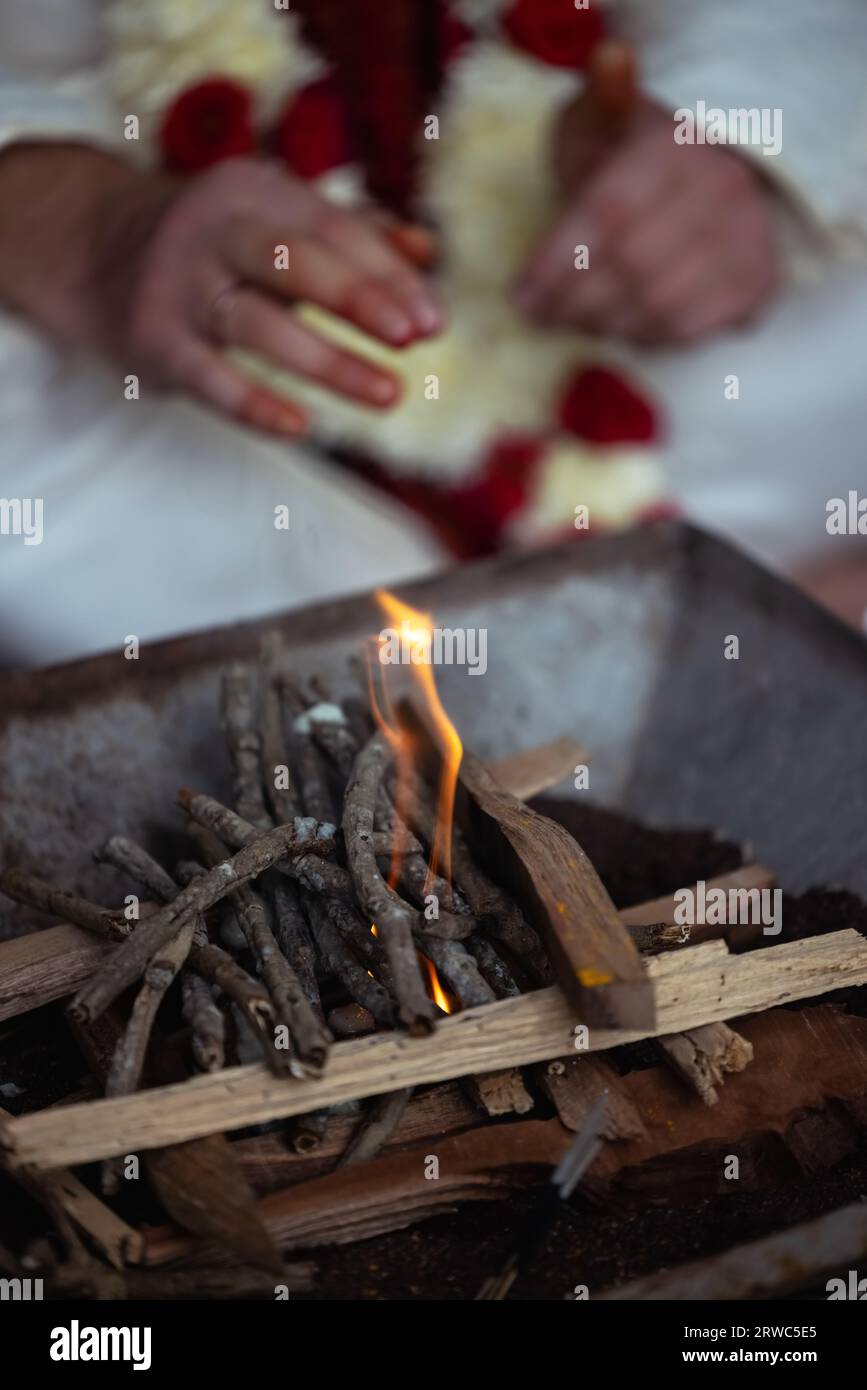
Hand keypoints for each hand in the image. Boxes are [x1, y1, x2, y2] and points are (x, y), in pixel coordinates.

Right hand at [86, 157, 442, 434]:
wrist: (94, 250)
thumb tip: (427, 250)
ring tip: (389, 395)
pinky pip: (209, 379)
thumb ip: (354, 231)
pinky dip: (254, 405)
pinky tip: (302, 428)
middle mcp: (215, 231)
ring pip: (258, 325)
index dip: (388, 274)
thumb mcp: (277, 216)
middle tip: (413, 339)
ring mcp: (180, 287)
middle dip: (358, 298)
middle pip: (294, 261)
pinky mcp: (155, 340)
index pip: (334, 228)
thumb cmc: (217, 241)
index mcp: (255, 191)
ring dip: (328, 362)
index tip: (433, 322)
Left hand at [515, 75, 778, 345]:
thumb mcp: (609, 119)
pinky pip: (692, 328)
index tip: (521, 296)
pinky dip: (648, 337)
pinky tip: (621, 326)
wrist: (708, 172)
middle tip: (543, 316)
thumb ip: (602, 99)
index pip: (607, 215)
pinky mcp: (756, 281)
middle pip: (633, 266)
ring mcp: (744, 237)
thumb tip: (611, 60)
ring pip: (661, 305)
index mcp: (676, 146)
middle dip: (575, 301)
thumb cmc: (635, 154)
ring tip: (576, 321)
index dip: (557, 265)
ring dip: (607, 325)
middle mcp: (720, 189)